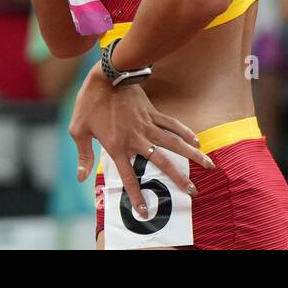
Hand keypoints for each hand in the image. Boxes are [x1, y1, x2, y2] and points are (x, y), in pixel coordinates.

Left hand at [68, 66, 212, 217]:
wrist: (106, 75)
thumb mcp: (78, 129)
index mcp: (117, 146)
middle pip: (162, 162)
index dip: (136, 195)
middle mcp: (136, 138)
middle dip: (179, 178)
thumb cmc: (90, 102)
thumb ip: (83, 155)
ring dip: (192, 155)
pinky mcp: (153, 112)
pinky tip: (196, 141)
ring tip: (208, 165)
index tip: (144, 211)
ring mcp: (147, 125)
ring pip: (174, 143)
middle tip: (193, 191)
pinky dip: (185, 132)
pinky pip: (172, 124)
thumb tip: (82, 177)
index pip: (129, 177)